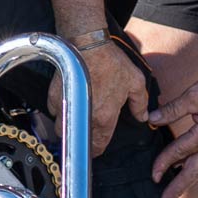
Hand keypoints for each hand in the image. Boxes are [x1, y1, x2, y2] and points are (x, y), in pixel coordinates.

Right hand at [46, 41, 147, 156]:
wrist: (88, 46)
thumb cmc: (112, 63)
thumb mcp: (135, 82)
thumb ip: (140, 103)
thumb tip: (143, 117)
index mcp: (106, 117)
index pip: (99, 144)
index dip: (98, 150)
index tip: (96, 151)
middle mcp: (86, 116)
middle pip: (78, 139)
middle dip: (81, 141)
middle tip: (84, 137)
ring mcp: (68, 106)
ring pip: (62, 128)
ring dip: (67, 128)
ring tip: (73, 123)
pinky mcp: (55, 96)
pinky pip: (54, 111)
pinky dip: (58, 111)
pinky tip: (66, 104)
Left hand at [147, 69, 197, 197]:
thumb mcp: (193, 96)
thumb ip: (171, 110)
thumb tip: (151, 119)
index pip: (178, 152)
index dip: (162, 162)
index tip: (152, 174)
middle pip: (192, 173)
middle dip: (177, 189)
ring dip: (184, 182)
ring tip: (171, 194)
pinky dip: (191, 169)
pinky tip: (181, 171)